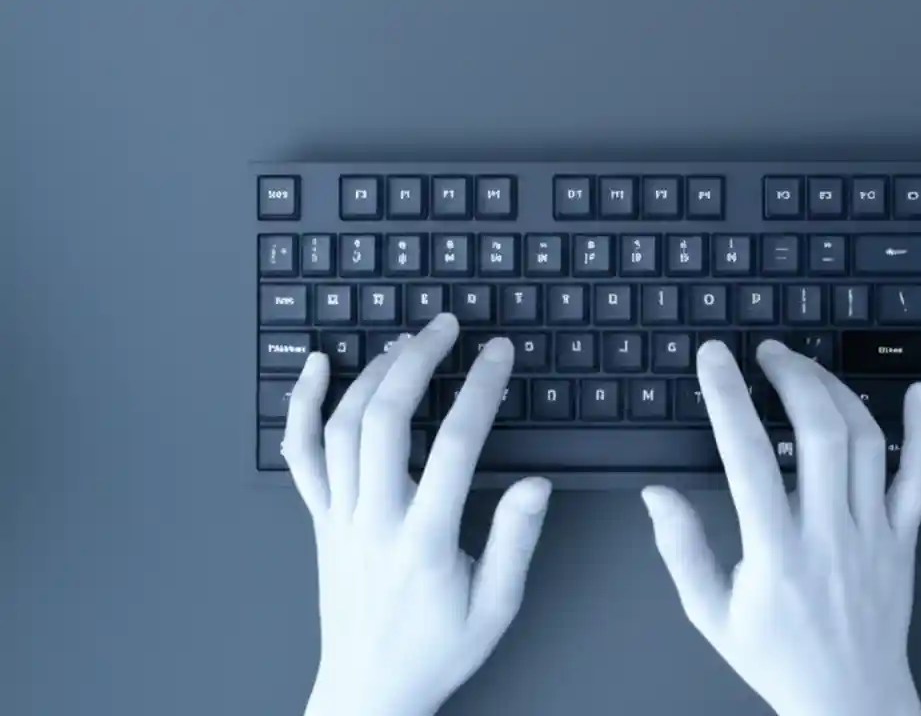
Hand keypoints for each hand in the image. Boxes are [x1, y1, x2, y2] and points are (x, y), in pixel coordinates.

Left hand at [281, 314, 551, 715]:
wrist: (368, 689)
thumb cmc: (435, 651)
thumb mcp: (495, 607)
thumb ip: (513, 542)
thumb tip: (536, 486)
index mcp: (424, 541)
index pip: (457, 445)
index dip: (481, 388)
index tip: (498, 353)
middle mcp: (374, 519)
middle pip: (386, 418)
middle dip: (419, 359)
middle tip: (446, 326)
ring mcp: (339, 516)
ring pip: (343, 426)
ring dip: (374, 373)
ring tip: (406, 342)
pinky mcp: (319, 519)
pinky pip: (301, 453)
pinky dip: (303, 403)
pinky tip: (318, 366)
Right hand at [641, 339, 920, 715]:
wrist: (850, 701)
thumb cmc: (778, 658)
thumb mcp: (710, 613)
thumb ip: (681, 549)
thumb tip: (656, 494)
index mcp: (775, 552)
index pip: (747, 455)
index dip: (727, 396)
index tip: (714, 360)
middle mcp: (829, 534)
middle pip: (819, 431)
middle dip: (790, 376)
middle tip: (765, 352)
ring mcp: (873, 533)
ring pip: (867, 441)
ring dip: (835, 390)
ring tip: (805, 368)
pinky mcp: (903, 538)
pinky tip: (918, 392)